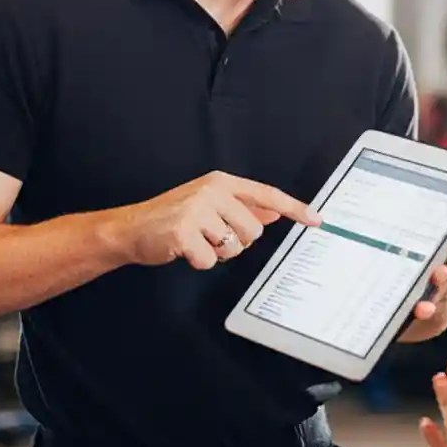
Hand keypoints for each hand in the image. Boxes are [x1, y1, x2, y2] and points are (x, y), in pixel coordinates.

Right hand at [107, 171, 320, 269]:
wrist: (131, 228)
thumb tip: (274, 212)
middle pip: (253, 231)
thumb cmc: (173, 217)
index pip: (266, 194)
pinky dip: (198, 262)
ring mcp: (197, 210)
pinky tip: (183, 250)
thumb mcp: (209, 205)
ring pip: (234, 247)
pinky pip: (209, 260)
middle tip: (210, 237)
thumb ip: (242, 208)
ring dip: (217, 253)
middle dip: (236, 242)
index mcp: (221, 183)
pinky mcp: (184, 232)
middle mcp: (212, 192)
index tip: (315, 219)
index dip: (293, 207)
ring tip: (196, 242)